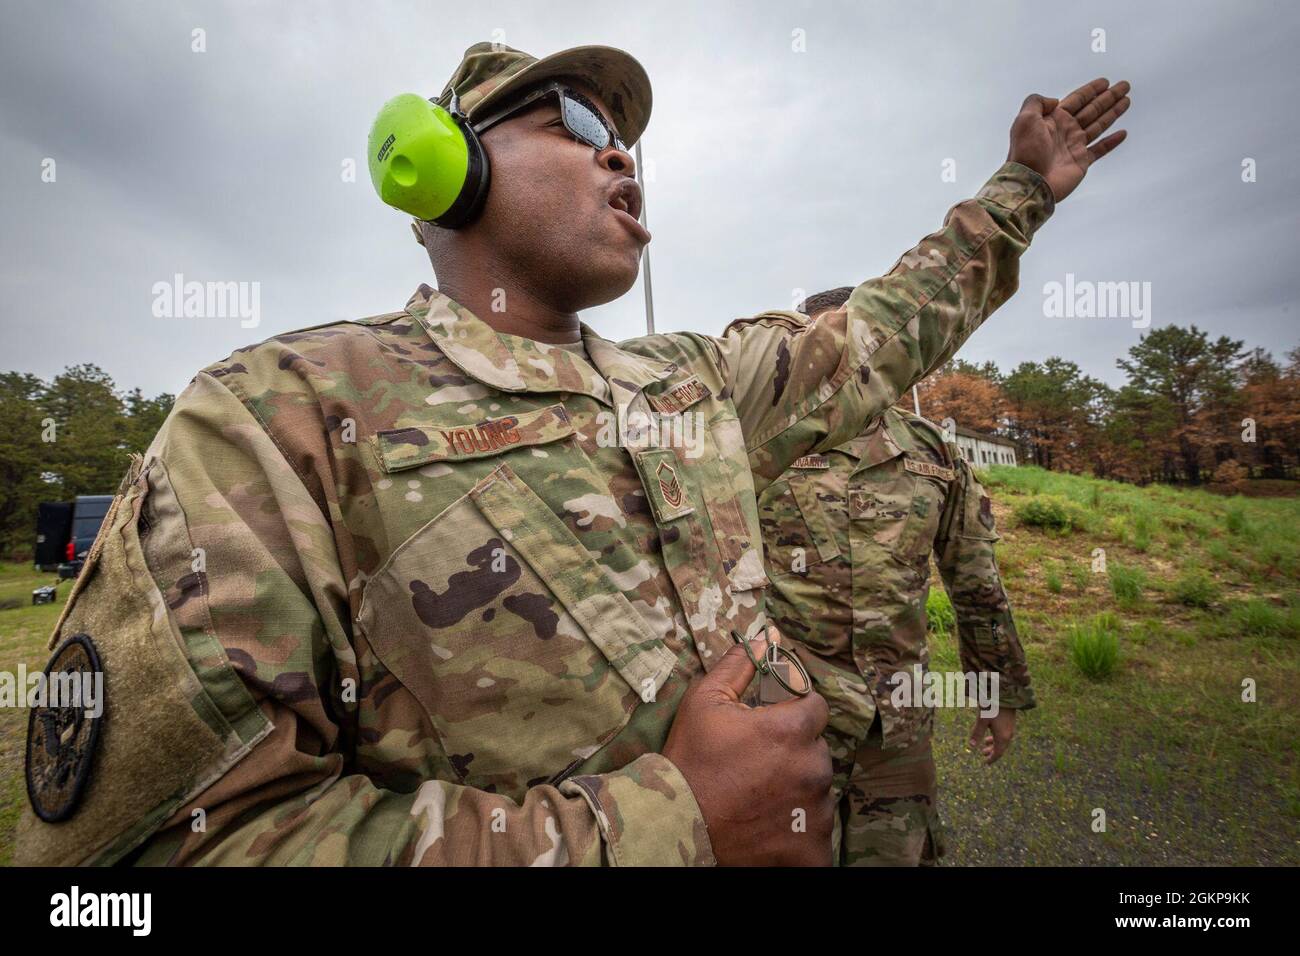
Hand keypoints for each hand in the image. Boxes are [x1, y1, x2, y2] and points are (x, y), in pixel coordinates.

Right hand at [662, 626, 833, 865]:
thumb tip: (768, 636)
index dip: (792, 714)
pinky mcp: (812, 849)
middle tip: (757, 766)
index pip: (816, 708)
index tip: (769, 728)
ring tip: (760, 797)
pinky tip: (772, 826)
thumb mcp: (706, 701)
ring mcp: (815, 812)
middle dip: (794, 753)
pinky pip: (818, 833)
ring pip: (818, 789)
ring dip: (798, 790)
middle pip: (817, 750)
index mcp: (792, 729)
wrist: (674, 825)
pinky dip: (801, 831)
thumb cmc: (689, 760)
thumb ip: (741, 665)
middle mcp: (812, 767)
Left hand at [969, 708, 1016, 764]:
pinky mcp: (1010, 721)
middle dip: (992, 752)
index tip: (986, 763)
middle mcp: (1009, 734)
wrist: (1006, 693)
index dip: (992, 759)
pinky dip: (996, 737)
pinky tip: (990, 732)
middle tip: (983, 754)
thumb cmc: (992, 706)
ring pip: (1002, 740)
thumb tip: (971, 746)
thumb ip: (977, 733)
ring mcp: (1010, 728)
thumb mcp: (982, 720)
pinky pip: (1004, 734)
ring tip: (985, 744)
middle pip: (1001, 748)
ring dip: (993, 744)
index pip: (998, 753)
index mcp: (1003, 737)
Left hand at [1008, 77, 1130, 201]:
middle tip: (1124, 86)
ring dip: (1113, 113)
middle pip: (1092, 109)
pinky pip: (1100, 150)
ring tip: (1126, 101)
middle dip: (1108, 97)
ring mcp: (1074, 146)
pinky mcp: (1081, 162)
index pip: (1076, 100)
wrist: (1030, 182)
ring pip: (1098, 125)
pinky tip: (1122, 133)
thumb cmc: (1025, 152)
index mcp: (1053, 119)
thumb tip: (1055, 101)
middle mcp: (1065, 131)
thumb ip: (1037, 103)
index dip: (1091, 90)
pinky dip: (1112, 142)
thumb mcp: (1025, 119)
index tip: (1105, 82)